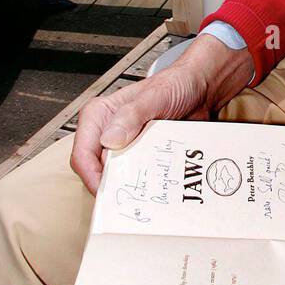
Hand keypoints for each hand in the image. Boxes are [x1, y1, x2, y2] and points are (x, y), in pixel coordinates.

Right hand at [70, 35, 254, 193]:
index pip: (82, 155)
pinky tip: (156, 188)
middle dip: (111, 187)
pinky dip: (145, 185)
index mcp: (99, 117)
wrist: (201, 89)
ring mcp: (124, 147)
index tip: (106, 191)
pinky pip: (138, 176)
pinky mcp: (141, 156)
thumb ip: (131, 115)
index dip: (91, 176)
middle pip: (97, 172)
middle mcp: (107, 133)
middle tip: (130, 199)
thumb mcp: (153, 97)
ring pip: (117, 177)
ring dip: (130, 188)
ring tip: (145, 196)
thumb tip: (110, 139)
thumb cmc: (175, 85)